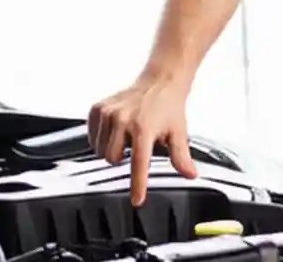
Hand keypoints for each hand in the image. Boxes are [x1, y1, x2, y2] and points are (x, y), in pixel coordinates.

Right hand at [88, 72, 197, 205]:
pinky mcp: (98, 108)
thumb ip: (181, 156)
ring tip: (127, 136)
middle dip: (122, 159)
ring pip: (100, 150)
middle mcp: (123, 120)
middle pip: (112, 159)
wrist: (160, 82)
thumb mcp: (178, 132)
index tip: (136, 200)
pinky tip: (115, 130)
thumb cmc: (169, 107)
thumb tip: (190, 174)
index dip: (138, 185)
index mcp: (144, 128)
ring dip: (111, 149)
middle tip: (136, 146)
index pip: (139, 164)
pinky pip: (92, 136)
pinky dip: (101, 138)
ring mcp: (109, 113)